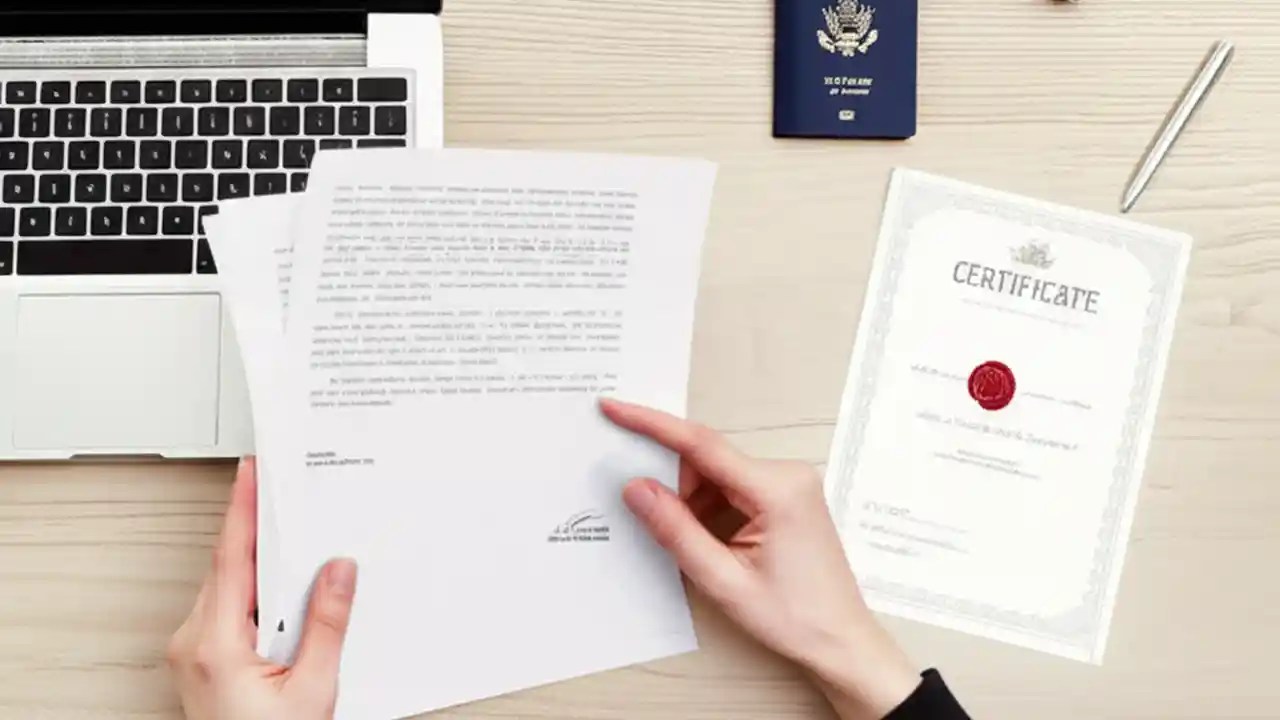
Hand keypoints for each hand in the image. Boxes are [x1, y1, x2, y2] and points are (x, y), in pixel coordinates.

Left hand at [167, 458, 357, 719]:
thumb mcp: (312, 689)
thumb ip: (327, 625)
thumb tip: (339, 571)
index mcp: (215, 645)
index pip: (232, 558)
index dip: (243, 509)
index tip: (251, 472)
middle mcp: (194, 642)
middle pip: (231, 567)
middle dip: (263, 531)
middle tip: (288, 495)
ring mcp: (193, 650)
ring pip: (229, 586)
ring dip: (262, 564)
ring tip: (297, 543)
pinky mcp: (201, 657)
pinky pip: (228, 607)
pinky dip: (256, 590)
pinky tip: (282, 589)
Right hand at [601, 400, 919, 719]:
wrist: (841, 640)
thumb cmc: (794, 617)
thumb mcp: (723, 580)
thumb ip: (675, 530)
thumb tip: (636, 488)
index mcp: (776, 489)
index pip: (701, 445)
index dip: (651, 424)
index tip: (615, 409)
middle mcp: (788, 474)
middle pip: (707, 460)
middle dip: (674, 487)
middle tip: (657, 524)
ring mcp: (790, 483)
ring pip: (717, 474)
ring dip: (693, 502)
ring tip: (699, 549)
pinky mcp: (786, 495)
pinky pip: (734, 486)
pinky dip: (711, 507)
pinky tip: (710, 541)